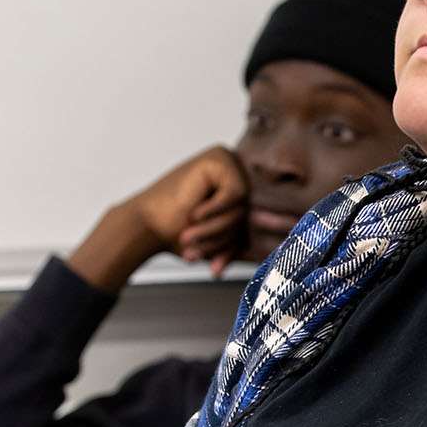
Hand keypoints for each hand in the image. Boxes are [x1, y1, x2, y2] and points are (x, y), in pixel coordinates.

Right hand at [127, 146, 250, 274]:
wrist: (145, 227)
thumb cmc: (176, 234)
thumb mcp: (219, 242)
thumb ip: (244, 242)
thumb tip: (281, 249)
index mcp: (234, 190)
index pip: (249, 223)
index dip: (231, 247)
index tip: (215, 269)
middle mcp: (234, 173)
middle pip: (248, 214)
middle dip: (222, 238)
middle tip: (193, 247)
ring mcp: (228, 162)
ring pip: (243, 207)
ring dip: (216, 228)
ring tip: (189, 234)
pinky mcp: (220, 157)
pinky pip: (236, 193)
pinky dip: (216, 209)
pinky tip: (195, 211)